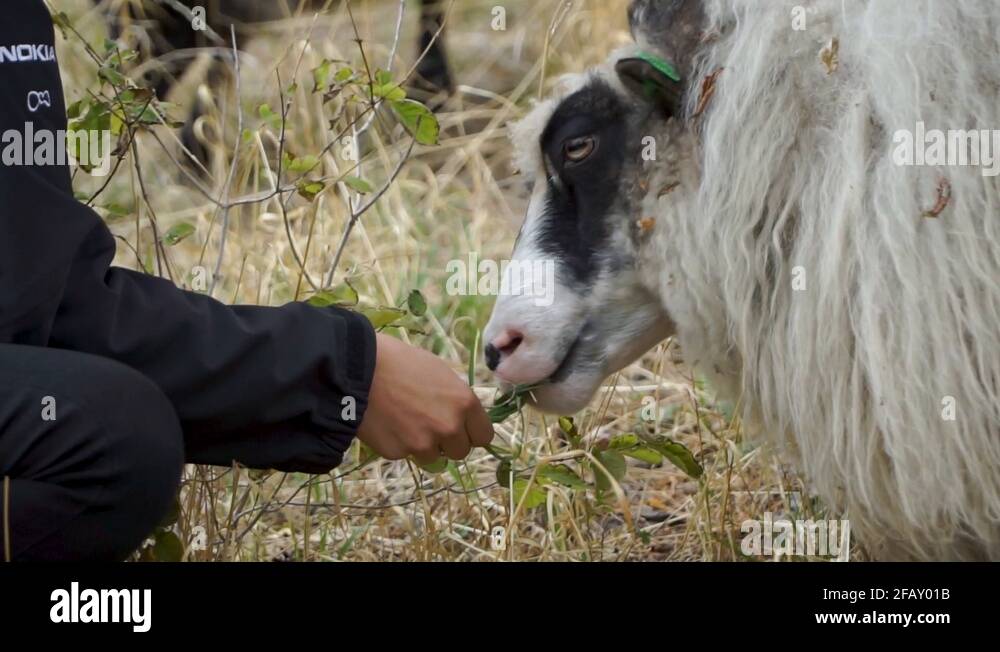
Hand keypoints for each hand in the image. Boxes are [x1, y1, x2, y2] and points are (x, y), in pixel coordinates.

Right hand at [356, 332, 493, 463]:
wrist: (359, 369)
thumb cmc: (401, 362)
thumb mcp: (440, 373)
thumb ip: (456, 400)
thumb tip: (462, 419)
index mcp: (464, 403)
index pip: (484, 436)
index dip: (472, 432)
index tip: (462, 429)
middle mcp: (448, 427)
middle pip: (461, 452)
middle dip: (449, 442)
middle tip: (431, 425)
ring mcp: (423, 443)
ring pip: (434, 458)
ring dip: (425, 446)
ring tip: (406, 422)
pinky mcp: (398, 453)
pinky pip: (407, 455)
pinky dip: (400, 444)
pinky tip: (389, 424)